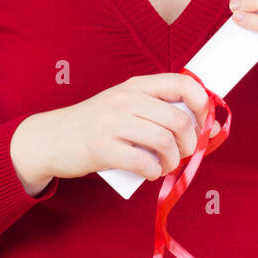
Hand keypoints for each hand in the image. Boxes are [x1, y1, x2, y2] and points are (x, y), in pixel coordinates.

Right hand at [10, 73, 219, 194]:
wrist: (50, 138)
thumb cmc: (95, 124)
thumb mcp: (124, 105)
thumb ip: (157, 110)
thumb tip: (207, 128)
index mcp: (135, 85)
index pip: (183, 84)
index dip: (203, 105)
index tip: (204, 124)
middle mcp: (125, 99)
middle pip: (179, 120)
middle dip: (191, 144)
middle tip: (184, 154)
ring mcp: (112, 123)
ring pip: (165, 142)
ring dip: (173, 161)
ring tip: (166, 166)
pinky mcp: (101, 148)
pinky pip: (143, 163)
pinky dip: (154, 172)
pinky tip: (150, 173)